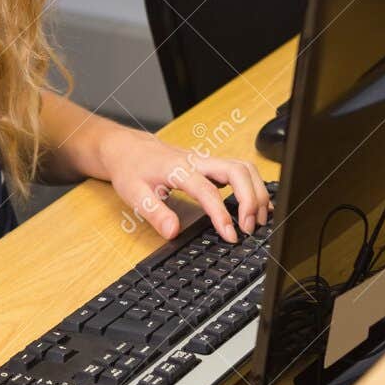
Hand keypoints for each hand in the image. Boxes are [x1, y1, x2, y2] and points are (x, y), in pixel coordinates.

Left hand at [99, 126, 270, 242]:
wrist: (127, 148)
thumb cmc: (130, 169)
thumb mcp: (133, 194)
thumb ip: (155, 213)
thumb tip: (173, 231)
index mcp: (179, 169)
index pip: (209, 192)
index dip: (222, 215)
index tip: (231, 236)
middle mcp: (198, 160)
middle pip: (238, 171)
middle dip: (252, 199)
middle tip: (250, 228)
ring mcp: (206, 160)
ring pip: (244, 168)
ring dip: (257, 192)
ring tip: (257, 220)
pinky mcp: (210, 164)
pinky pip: (240, 170)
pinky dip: (254, 186)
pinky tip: (256, 206)